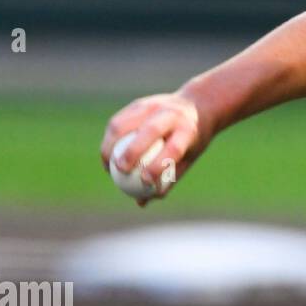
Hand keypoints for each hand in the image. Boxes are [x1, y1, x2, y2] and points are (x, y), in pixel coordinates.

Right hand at [99, 92, 211, 206]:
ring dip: (111, 145)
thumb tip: (142, 202)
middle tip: (120, 171)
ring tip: (108, 166)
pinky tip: (108, 155)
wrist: (197, 106)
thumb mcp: (189, 158)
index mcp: (189, 130)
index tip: (145, 182)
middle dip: (131, 151)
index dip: (158, 166)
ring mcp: (154, 105)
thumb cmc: (192, 140)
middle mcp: (172, 114)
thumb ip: (167, 179)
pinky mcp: (139, 104)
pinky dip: (109, 139)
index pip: (173, 149)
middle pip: (150, 131)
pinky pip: (118, 121)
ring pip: (125, 123)